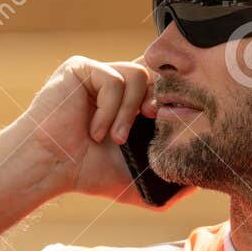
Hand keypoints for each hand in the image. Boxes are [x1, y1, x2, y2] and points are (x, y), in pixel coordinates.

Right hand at [8, 56, 182, 207]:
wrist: (50, 168)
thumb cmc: (87, 174)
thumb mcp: (137, 180)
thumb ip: (168, 181)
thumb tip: (201, 182)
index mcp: (130, 101)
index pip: (164, 86)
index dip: (174, 101)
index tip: (167, 126)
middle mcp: (116, 82)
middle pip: (157, 75)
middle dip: (160, 102)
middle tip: (150, 126)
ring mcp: (98, 73)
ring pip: (138, 76)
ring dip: (129, 113)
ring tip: (114, 139)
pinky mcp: (81, 68)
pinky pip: (112, 79)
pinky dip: (109, 110)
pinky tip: (95, 131)